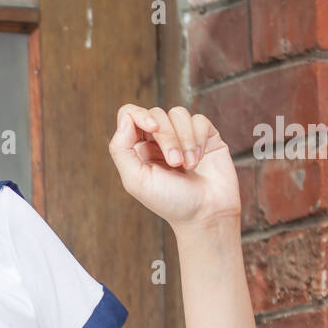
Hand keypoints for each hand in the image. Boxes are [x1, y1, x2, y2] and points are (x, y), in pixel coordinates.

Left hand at [106, 104, 241, 232]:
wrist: (206, 213)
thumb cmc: (169, 201)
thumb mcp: (136, 180)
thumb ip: (121, 149)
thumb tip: (126, 118)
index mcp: (137, 148)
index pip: (129, 115)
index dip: (139, 115)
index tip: (152, 128)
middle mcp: (157, 139)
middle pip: (156, 114)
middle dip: (167, 136)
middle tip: (175, 162)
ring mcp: (182, 136)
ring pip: (178, 113)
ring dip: (184, 139)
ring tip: (188, 165)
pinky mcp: (205, 135)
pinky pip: (199, 119)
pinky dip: (198, 139)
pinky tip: (199, 159)